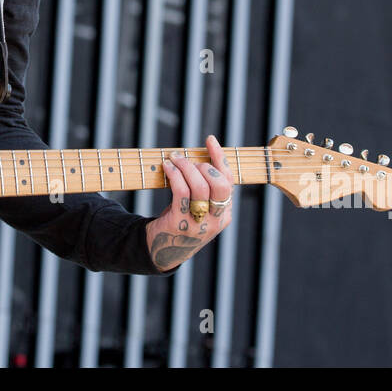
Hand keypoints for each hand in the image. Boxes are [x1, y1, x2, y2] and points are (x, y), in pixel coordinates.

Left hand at [144, 135, 233, 270]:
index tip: (210, 140)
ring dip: (185, 166)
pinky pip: (181, 192)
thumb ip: (206, 189)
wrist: (162, 250)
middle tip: (185, 158)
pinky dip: (174, 174)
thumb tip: (199, 156)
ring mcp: (199, 224)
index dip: (220, 158)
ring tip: (173, 158)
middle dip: (203, 165)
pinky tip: (167, 167)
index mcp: (225, 214)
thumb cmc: (181, 221)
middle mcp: (216, 220)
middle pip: (219, 185)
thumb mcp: (200, 208)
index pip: (229, 181)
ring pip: (200, 187)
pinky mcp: (180, 224)